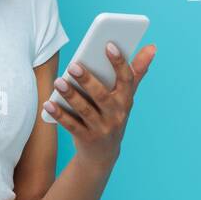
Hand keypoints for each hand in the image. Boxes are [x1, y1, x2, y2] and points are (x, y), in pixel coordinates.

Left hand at [45, 42, 155, 168]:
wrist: (104, 154)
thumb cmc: (113, 115)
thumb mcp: (126, 97)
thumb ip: (136, 71)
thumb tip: (152, 47)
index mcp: (126, 100)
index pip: (126, 79)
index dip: (119, 62)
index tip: (109, 45)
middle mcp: (116, 115)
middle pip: (102, 96)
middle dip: (88, 80)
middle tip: (73, 65)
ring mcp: (102, 128)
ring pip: (85, 110)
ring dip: (71, 96)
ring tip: (59, 81)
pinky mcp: (86, 139)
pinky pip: (72, 126)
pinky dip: (60, 115)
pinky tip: (48, 104)